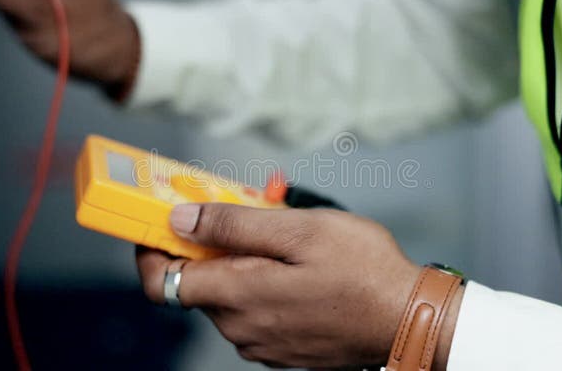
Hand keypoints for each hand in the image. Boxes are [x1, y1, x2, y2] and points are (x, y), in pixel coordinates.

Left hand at [137, 204, 425, 368]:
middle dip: (207, 247)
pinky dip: (257, 285)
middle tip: (239, 212)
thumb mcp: (299, 229)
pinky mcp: (281, 348)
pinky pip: (252, 312)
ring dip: (237, 264)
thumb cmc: (363, 270)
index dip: (150, 250)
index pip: (160, 282)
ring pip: (226, 297)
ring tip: (277, 236)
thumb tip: (180, 220)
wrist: (410, 319)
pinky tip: (291, 265)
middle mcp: (241, 328)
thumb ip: (233, 226)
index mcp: (239, 296)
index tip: (158, 224)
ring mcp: (262, 343)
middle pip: (197, 284)